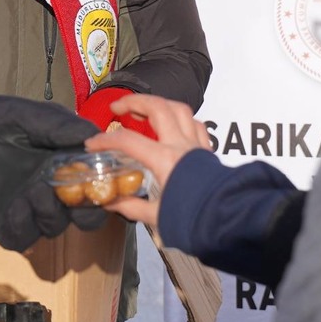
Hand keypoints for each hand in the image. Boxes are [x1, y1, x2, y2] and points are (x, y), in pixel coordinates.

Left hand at [0, 96, 100, 250]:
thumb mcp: (38, 117)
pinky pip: (21, 239)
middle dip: (80, 212)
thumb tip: (97, 138)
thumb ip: (66, 127)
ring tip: (31, 190)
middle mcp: (55, 192)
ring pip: (53, 227)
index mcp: (71, 169)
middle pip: (84, 219)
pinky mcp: (6, 221)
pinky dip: (20, 226)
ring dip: (47, 213)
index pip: (101, 193)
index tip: (100, 189)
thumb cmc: (3, 120)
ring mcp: (31, 209)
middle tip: (66, 195)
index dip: (106, 196)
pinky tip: (12, 206)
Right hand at [86, 94, 209, 225]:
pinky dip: (181, 117)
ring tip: (143, 108)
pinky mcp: (207, 150)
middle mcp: (180, 145)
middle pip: (157, 108)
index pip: (127, 140)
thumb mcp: (156, 216)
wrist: (229, 220)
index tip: (92, 144)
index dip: (105, 139)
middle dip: (134, 101)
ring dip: (158, 103)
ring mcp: (196, 144)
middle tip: (117, 107)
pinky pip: (195, 123)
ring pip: (179, 109)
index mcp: (164, 160)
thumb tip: (109, 202)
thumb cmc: (194, 218)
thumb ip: (131, 206)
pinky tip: (172, 122)